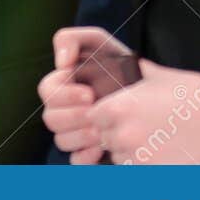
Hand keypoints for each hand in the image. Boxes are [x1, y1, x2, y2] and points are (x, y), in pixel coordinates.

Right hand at [37, 26, 130, 163]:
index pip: (46, 91)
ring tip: (103, 131)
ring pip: (61, 140)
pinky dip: (85, 156)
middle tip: (97, 113)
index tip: (90, 94)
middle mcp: (65, 110)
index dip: (64, 95)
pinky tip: (101, 149)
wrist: (152, 93)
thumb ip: (73, 39)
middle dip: (74, 116)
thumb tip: (60, 63)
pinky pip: (75, 161)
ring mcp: (76, 132)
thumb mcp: (100, 43)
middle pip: (50, 119)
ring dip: (81, 136)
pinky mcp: (88, 151)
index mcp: (63, 85)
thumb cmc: (123, 65)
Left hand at [88, 60, 199, 163]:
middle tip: (139, 128)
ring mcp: (139, 158)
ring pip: (120, 159)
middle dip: (116, 134)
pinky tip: (161, 153)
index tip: (118, 116)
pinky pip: (139, 174)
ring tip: (152, 141)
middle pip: (104, 140)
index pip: (92, 119)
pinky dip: (146, 166)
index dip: (104, 117)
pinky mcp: (157, 174)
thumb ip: (129, 72)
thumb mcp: (153, 75)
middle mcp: (123, 135)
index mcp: (117, 109)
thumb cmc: (189, 91)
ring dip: (130, 153)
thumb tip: (115, 63)